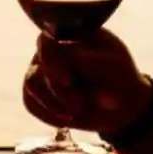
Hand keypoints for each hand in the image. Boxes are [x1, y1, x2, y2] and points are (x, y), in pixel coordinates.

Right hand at [21, 29, 152, 134]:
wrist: (121, 107)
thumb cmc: (119, 77)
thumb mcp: (112, 66)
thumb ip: (87, 59)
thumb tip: (63, 56)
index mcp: (70, 34)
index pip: (47, 40)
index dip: (53, 61)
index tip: (67, 81)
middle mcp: (50, 48)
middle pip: (39, 65)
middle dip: (59, 90)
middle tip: (78, 105)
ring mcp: (40, 69)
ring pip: (32, 84)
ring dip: (54, 103)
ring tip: (77, 111)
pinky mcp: (36, 93)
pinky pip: (30, 103)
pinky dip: (49, 114)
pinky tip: (67, 119)